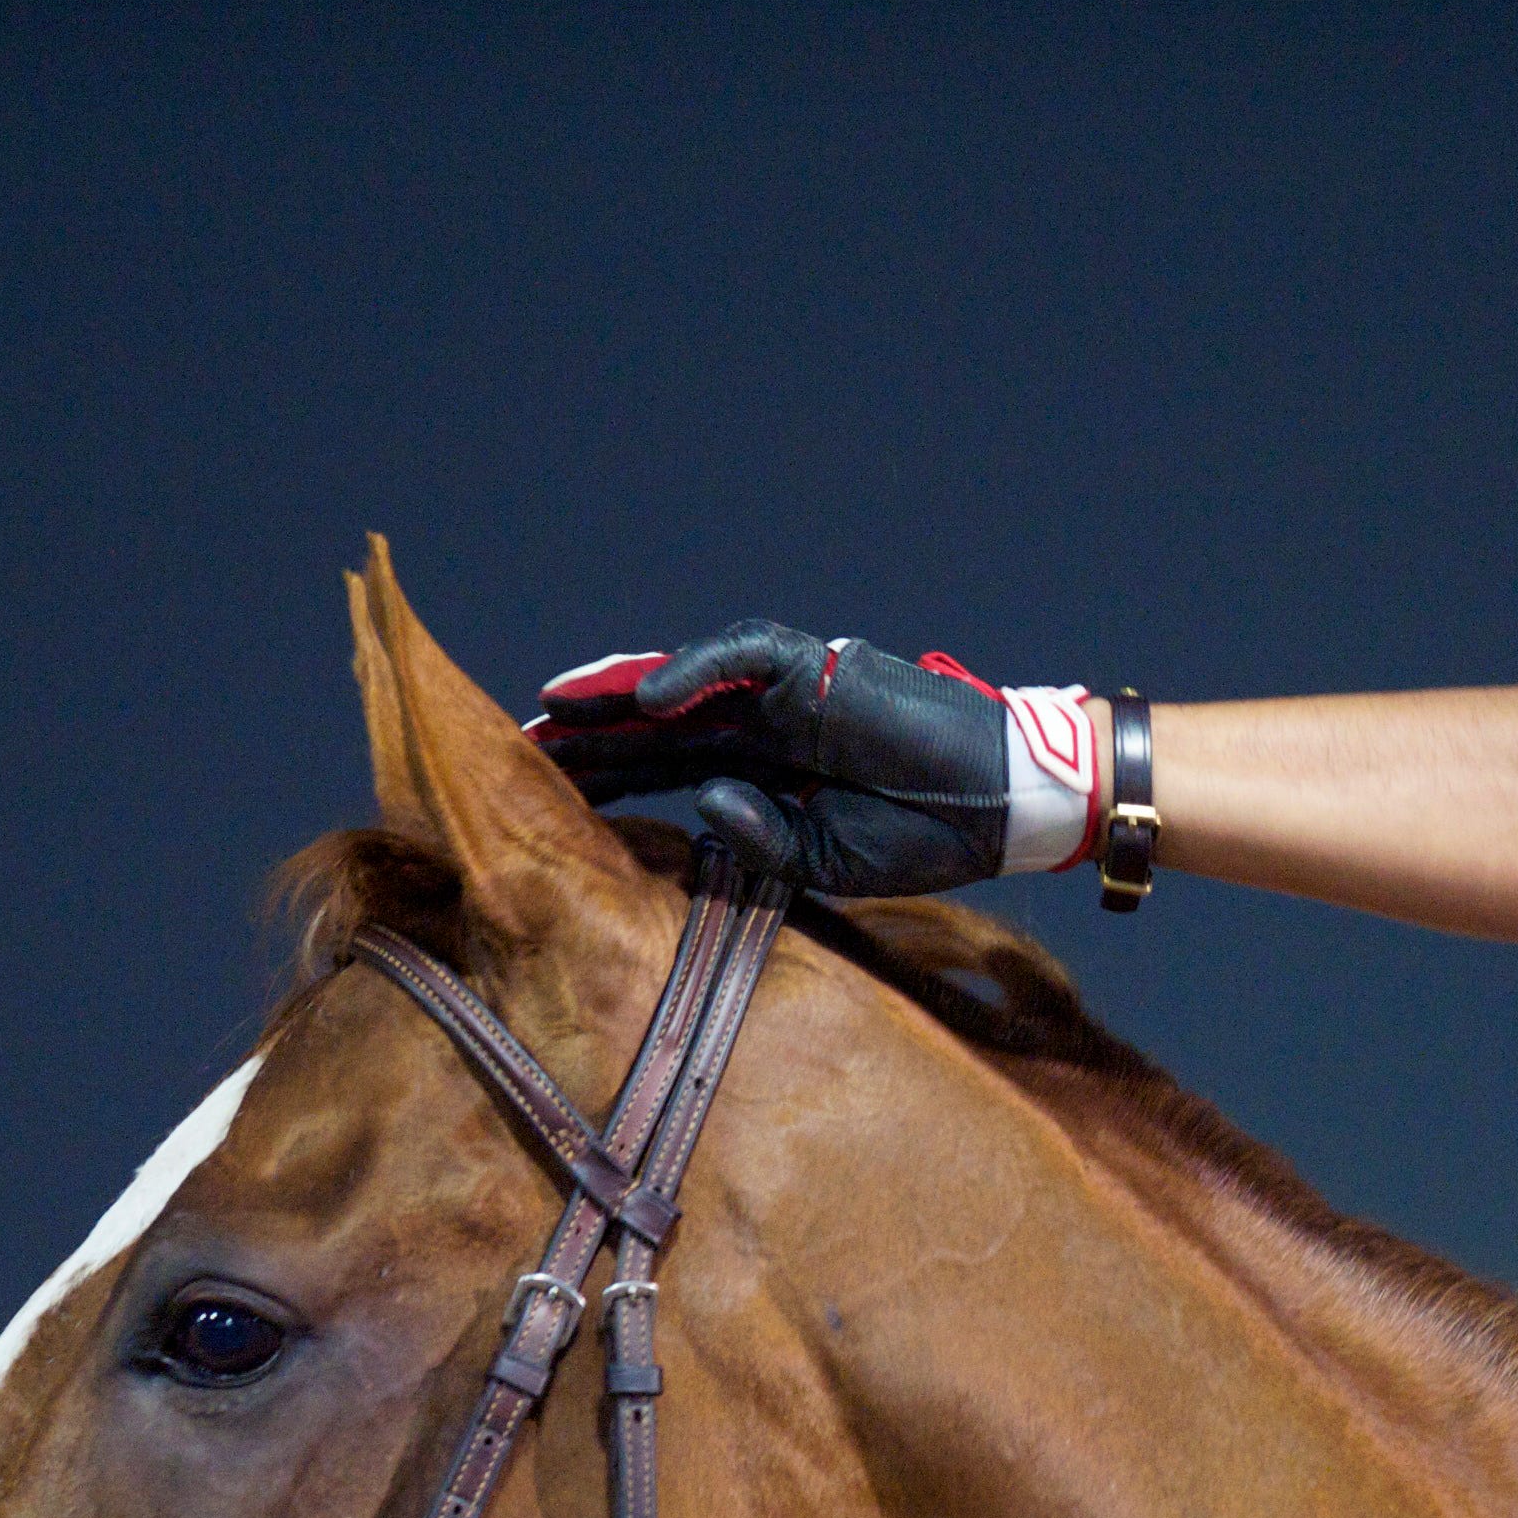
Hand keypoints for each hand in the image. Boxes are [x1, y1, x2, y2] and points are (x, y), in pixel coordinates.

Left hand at [529, 621, 1097, 897]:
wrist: (997, 807)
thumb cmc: (921, 835)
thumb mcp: (824, 860)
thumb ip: (759, 840)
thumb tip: (699, 807)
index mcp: (762, 770)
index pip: (665, 767)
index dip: (607, 777)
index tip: (541, 796)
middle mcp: (763, 724)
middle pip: (658, 723)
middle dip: (592, 735)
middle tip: (520, 747)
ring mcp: (788, 692)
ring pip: (686, 682)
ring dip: (621, 695)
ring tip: (558, 710)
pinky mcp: (818, 668)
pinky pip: (743, 657)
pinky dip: (695, 671)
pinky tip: (649, 699)